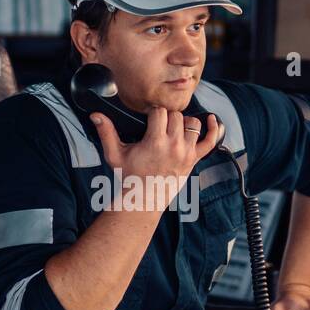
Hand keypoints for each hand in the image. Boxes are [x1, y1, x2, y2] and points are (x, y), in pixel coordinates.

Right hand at [91, 109, 222, 187]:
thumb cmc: (129, 175)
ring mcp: (187, 153)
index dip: (153, 112)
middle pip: (177, 115)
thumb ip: (106, 132)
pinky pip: (211, 141)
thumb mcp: (115, 154)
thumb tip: (95, 114)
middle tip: (158, 126)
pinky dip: (214, 129)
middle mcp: (174, 146)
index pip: (160, 112)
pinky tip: (212, 119)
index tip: (148, 119)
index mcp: (155, 142)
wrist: (145, 197)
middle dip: (167, 117)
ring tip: (173, 129)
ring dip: (183, 123)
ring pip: (193, 123)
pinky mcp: (195, 159)